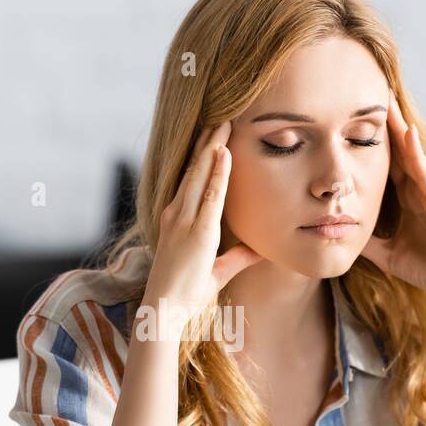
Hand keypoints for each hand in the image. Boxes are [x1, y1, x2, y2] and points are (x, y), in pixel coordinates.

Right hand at [143, 120, 261, 331]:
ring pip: (200, 175)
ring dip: (212, 147)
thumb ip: (238, 258)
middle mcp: (177, 214)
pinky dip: (217, 172)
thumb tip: (260, 250)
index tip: (214, 137)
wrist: (164, 310)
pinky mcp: (196, 231)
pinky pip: (209, 195)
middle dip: (208, 142)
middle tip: (222, 116)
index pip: (192, 181)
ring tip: (224, 122)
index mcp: (177, 220)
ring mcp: (184, 220)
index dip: (203, 157)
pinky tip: (224, 153)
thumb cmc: (185, 294)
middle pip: (195, 170)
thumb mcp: (217, 271)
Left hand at [358, 99, 425, 308]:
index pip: (384, 161)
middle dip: (384, 122)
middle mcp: (418, 188)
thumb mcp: (386, 253)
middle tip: (366, 91)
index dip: (369, 140)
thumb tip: (338, 237)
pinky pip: (425, 172)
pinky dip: (415, 153)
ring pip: (411, 152)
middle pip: (397, 148)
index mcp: (405, 196)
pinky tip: (407, 133)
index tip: (350, 117)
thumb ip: (366, 242)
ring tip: (385, 99)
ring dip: (399, 126)